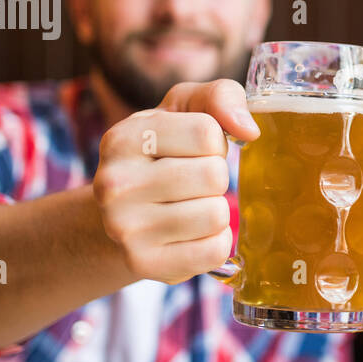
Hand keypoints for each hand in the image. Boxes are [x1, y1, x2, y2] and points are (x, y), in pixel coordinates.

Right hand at [93, 79, 260, 284]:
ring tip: (190, 206)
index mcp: (122, 138)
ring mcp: (125, 229)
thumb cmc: (165, 151)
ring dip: (216, 209)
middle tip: (192, 183)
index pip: (207, 133)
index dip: (214, 142)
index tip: (192, 150)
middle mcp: (114, 184)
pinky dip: (216, 242)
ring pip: (216, 214)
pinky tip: (193, 234)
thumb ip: (220, 97)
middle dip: (216, 177)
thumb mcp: (185, 109)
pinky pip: (214, 251)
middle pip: (213, 175)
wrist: (124, 213)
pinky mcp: (145, 264)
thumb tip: (248, 129)